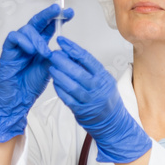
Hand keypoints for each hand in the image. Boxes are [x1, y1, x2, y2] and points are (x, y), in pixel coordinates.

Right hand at [0, 4, 73, 141]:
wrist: (19, 97)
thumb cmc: (33, 83)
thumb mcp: (51, 68)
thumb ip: (56, 56)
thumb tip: (66, 47)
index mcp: (40, 45)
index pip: (49, 27)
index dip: (59, 18)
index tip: (70, 13)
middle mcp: (29, 42)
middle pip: (37, 22)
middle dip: (48, 14)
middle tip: (58, 9)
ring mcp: (17, 46)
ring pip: (26, 29)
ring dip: (37, 38)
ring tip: (44, 52)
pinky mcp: (7, 51)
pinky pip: (13, 38)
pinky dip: (23, 41)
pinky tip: (31, 50)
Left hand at [48, 36, 151, 163]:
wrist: (113, 122)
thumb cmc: (107, 98)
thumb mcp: (104, 80)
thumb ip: (89, 69)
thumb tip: (70, 53)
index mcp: (104, 78)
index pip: (87, 59)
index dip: (73, 48)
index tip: (62, 42)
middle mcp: (98, 89)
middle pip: (77, 72)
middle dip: (62, 61)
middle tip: (53, 54)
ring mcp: (90, 101)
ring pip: (70, 85)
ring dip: (58, 74)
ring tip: (51, 67)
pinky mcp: (81, 111)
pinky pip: (67, 98)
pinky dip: (59, 88)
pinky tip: (55, 81)